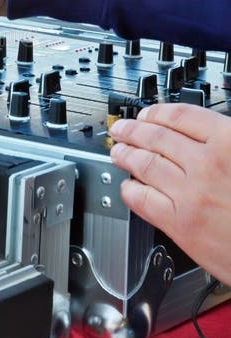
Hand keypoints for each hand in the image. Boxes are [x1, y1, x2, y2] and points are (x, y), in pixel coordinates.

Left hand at [110, 104, 230, 285]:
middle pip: (156, 138)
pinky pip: (144, 202)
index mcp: (229, 142)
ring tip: (118, 152)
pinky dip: (130, 191)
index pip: (181, 115)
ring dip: (126, 156)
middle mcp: (206, 164)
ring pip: (145, 165)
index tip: (147, 113)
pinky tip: (127, 187)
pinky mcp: (182, 225)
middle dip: (133, 131)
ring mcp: (191, 194)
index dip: (157, 112)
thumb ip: (228, 142)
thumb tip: (209, 133)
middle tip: (122, 129)